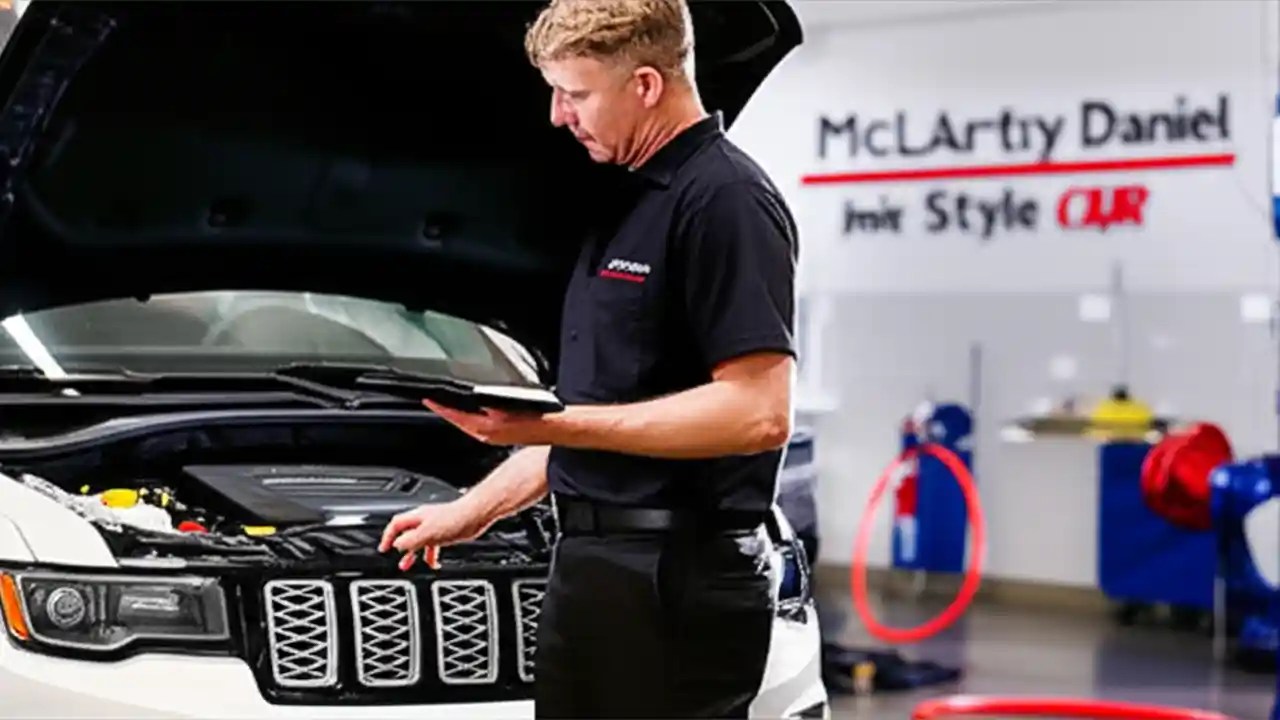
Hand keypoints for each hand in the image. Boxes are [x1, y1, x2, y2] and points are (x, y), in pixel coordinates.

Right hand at [378, 499, 488, 570]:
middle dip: (400, 548)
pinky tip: (433, 563)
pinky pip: (432, 545)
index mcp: (417, 518)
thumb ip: (411, 540)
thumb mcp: (428, 532)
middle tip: (396, 560)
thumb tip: (398, 546)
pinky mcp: (445, 533)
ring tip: (410, 565)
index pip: (395, 525)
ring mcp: (434, 527)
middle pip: (406, 534)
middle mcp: (424, 521)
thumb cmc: (455, 518)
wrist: (475, 515)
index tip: (384, 548)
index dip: (387, 537)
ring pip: (419, 542)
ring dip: (414, 554)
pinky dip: (430, 555)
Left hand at [423, 398, 555, 445]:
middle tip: (433, 401)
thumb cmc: (536, 418)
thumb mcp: (509, 407)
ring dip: (456, 415)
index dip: (441, 408)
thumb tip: (476, 403)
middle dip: (446, 411)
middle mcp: (487, 435)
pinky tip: (470, 413)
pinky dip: (468, 419)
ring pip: (467, 425)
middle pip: (459, 422)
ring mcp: (492, 438)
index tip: (428, 401)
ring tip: (446, 405)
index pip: (457, 416)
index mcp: (487, 427)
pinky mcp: (498, 437)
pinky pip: (476, 428)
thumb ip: (490, 406)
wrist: (552, 429)